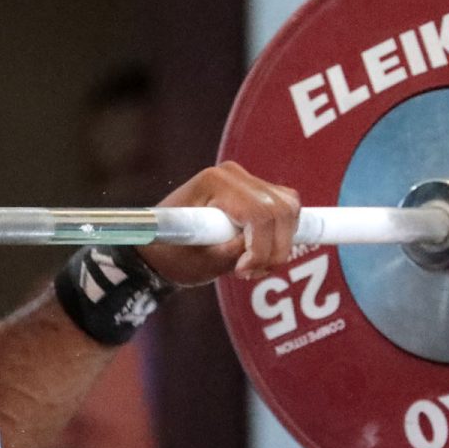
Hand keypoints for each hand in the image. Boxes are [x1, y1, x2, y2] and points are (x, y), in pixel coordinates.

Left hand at [140, 160, 299, 285]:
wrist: (160, 245)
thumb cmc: (172, 253)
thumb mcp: (199, 261)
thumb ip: (231, 255)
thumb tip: (262, 250)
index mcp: (213, 182)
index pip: (259, 214)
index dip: (260, 249)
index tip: (243, 272)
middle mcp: (232, 173)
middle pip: (281, 210)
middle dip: (273, 250)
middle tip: (250, 273)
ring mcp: (246, 179)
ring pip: (288, 210)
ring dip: (279, 245)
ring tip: (253, 267)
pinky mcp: (256, 190)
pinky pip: (286, 211)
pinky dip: (279, 237)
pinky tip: (257, 254)